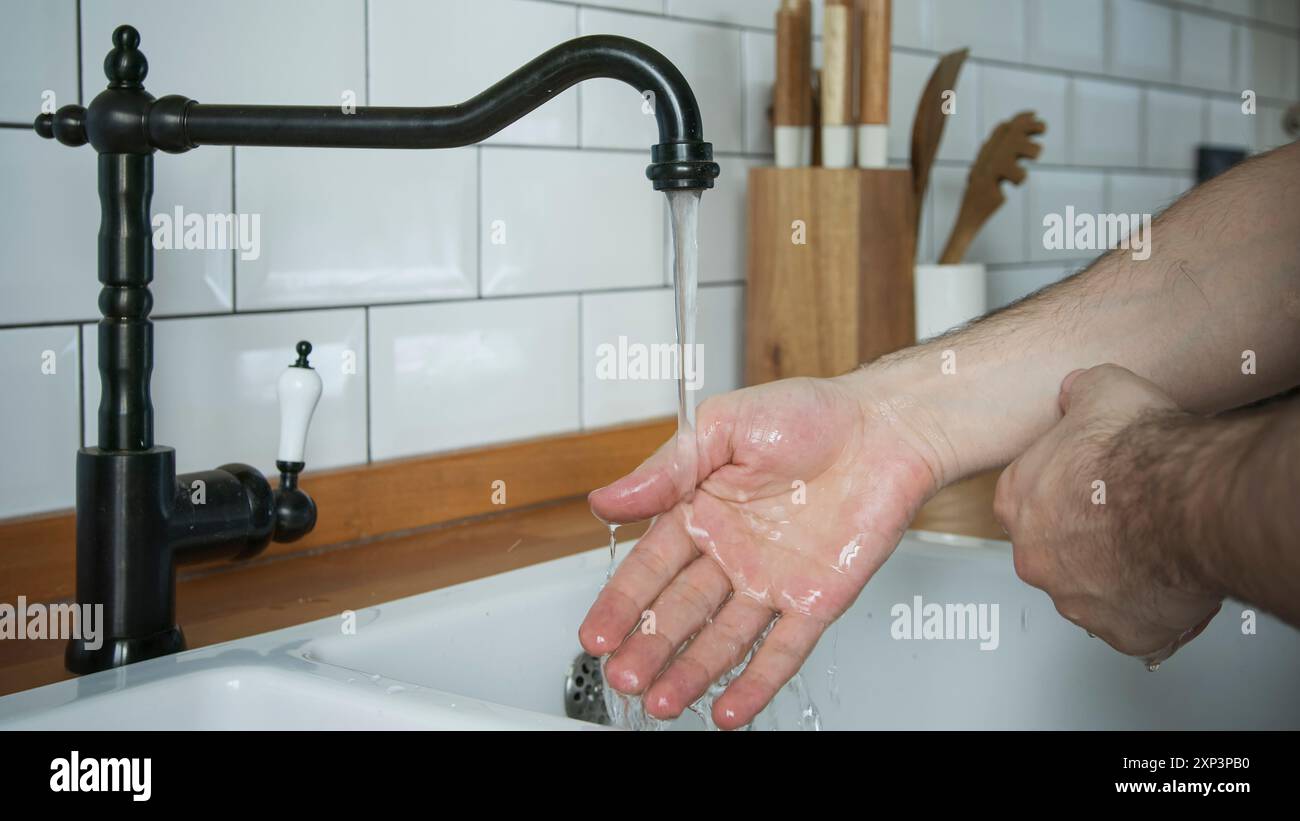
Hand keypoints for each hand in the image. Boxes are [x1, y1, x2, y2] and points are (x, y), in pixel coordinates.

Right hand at [579, 374, 944, 728]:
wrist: (887, 426)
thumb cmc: (810, 413)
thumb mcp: (723, 426)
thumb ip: (665, 469)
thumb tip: (606, 499)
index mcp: (700, 511)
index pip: (649, 567)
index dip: (620, 602)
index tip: (595, 633)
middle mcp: (731, 552)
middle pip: (679, 612)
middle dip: (648, 648)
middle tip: (623, 677)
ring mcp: (771, 581)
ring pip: (723, 638)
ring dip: (691, 672)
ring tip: (662, 703)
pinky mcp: (815, 600)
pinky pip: (782, 650)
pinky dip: (757, 683)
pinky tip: (729, 711)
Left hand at [994, 365, 1222, 664]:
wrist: (1186, 497)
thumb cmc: (1140, 450)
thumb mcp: (1098, 389)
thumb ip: (1077, 394)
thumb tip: (1077, 391)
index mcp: (1017, 502)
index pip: (1025, 504)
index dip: (1059, 495)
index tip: (1084, 490)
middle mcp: (1035, 556)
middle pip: (1053, 552)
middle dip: (1085, 540)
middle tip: (1124, 520)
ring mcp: (1075, 598)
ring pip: (1091, 592)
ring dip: (1117, 576)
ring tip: (1154, 548)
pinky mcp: (1123, 631)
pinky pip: (1134, 627)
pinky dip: (1152, 611)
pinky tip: (1172, 583)